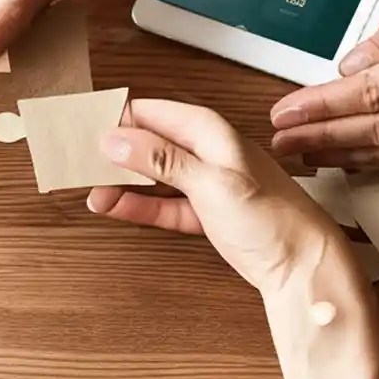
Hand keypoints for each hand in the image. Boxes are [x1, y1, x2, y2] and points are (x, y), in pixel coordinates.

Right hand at [86, 100, 367, 297]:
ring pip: (152, 174)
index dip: (118, 117)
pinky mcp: (204, 213)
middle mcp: (206, 152)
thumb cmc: (272, 218)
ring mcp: (205, 184)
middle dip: (114, 148)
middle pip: (149, 142)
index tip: (84, 124)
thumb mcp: (212, 182)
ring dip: (121, 179)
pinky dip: (138, 205)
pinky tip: (112, 204)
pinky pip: (161, 203)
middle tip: (76, 156)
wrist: (303, 266)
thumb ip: (162, 159)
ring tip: (87, 185)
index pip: (154, 112)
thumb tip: (116, 139)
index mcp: (211, 132)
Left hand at [270, 0, 378, 169]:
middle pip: (378, 129)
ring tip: (301, 154)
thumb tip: (349, 64)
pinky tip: (344, 159)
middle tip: (279, 141)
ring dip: (342, 155)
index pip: (374, 91)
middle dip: (321, 136)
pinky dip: (376, 163)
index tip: (285, 112)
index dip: (324, 105)